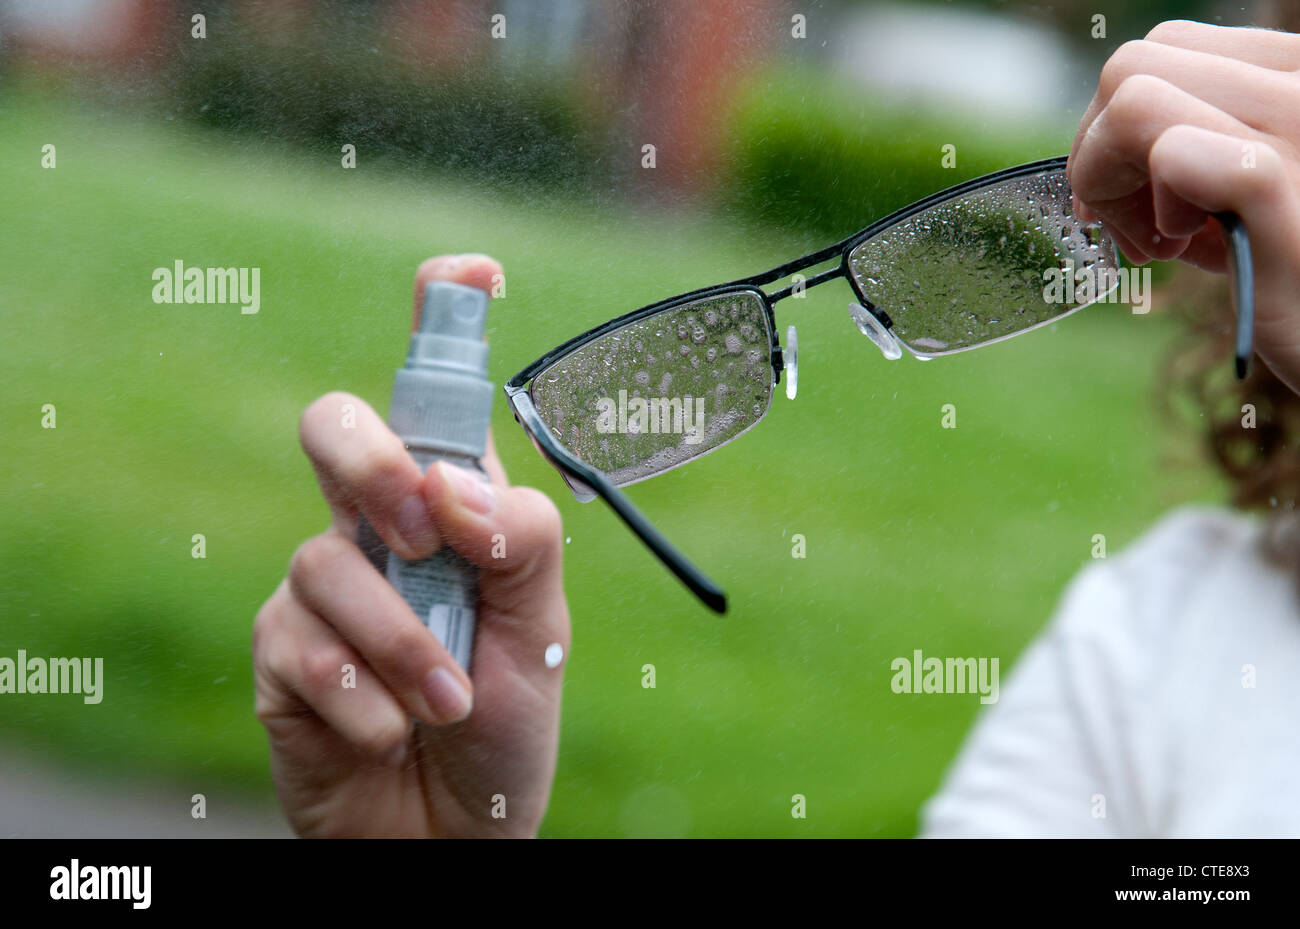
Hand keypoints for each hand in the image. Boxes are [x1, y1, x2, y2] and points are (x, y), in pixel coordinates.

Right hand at [253, 254, 569, 836]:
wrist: (458, 825)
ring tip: (447, 703)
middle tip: (425, 534)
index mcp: (454, 503)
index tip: (470, 274)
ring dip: (403, 644)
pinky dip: (366, 699)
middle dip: (371, 465)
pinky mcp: (281, 649)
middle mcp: (380, 525)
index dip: (443, 314)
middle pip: (335, 428)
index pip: (436, 392)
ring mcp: (324, 583)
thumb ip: (520, 540)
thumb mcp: (545, 627)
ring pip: (327, 558)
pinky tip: (391, 732)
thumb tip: (451, 488)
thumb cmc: (506, 714)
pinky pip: (302, 645)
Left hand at [1067, 20, 1299, 390]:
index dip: (1119, 127)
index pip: (1166, 51)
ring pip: (1132, 94)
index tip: (1132, 199)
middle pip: (1134, 65)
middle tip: (1132, 228)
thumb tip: (1121, 159)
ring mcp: (1295, 128)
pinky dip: (1147, 205)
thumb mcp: (1262, 197)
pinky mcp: (1277, 187)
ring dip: (1110, 176)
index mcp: (1296, 74)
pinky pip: (1171, 153)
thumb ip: (1209, 156)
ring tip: (1158, 242)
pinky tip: (1182, 251)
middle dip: (1099, 151)